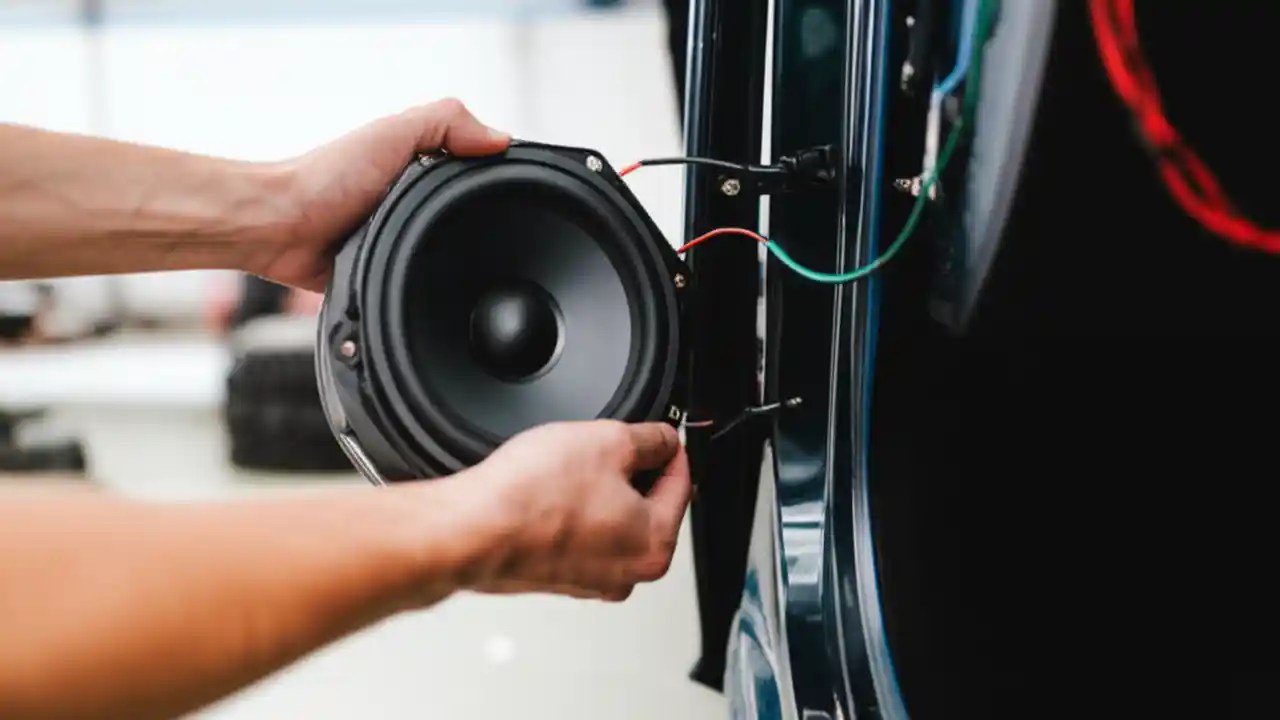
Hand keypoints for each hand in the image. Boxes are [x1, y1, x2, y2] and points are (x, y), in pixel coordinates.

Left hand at [249, 99, 509, 290]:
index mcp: (416, 166)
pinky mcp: (386, 274)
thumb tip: (500, 138)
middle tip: (475, 232)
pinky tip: (429, 283)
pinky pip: (418, 284)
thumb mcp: (393, 134)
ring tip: (452, 260)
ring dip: (449, 261)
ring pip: (446, 254)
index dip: (493, 180)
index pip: (473, 171)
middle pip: (464, 216)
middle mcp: (407, 201)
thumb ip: (446, 122)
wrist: (279, 229)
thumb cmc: (324, 179)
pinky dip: (424, 286)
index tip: (508, 191)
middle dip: (473, 227)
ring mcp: (397, 239)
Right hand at [449, 420, 692, 601]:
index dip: (670, 449)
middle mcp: (627, 573)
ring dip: (598, 491)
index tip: (661, 433)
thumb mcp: (608, 441)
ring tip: (569, 467)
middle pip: (647, 506)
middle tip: (605, 445)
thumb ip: (650, 438)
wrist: (469, 531)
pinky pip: (577, 535)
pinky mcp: (555, 576)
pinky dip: (569, 511)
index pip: (681, 485)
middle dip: (631, 471)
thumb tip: (664, 439)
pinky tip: (548, 492)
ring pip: (609, 520)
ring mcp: (589, 579)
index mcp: (654, 546)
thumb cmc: (532, 498)